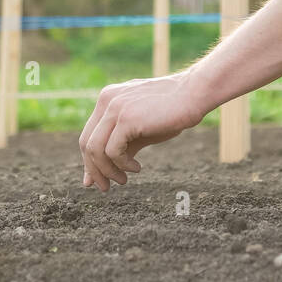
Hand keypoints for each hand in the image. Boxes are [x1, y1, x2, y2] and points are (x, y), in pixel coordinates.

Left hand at [79, 69, 207, 191]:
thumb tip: (99, 175)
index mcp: (107, 99)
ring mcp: (115, 108)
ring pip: (95, 149)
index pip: (88, 135)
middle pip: (86, 143)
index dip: (90, 161)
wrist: (194, 94)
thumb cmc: (171, 112)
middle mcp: (107, 100)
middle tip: (106, 187)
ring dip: (108, 171)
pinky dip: (122, 165)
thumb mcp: (140, 130)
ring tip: (124, 180)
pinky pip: (112, 151)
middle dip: (94, 170)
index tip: (98, 180)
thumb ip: (120, 146)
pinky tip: (136, 168)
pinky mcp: (126, 118)